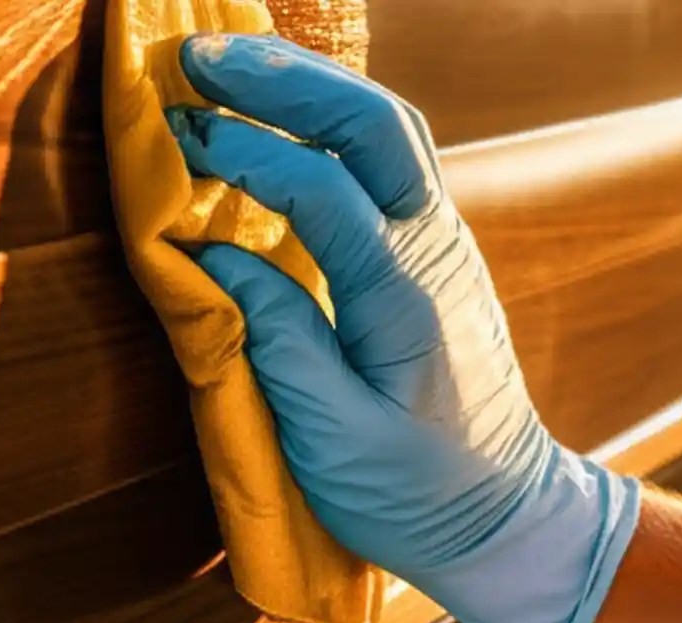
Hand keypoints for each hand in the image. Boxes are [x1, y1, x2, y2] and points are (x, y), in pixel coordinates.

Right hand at [169, 33, 638, 622]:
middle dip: (283, 78)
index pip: (324, 190)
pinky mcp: (435, 247)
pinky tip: (286, 105)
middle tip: (197, 54)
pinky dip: (332, 115)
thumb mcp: (333, 441)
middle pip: (372, 123)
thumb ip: (276, 341)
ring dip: (309, 82)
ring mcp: (443, 239)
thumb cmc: (415, 490)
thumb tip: (213, 256)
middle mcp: (434, 247)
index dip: (247, 154)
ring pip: (387, 125)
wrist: (504, 508)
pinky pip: (390, 153)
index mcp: (405, 297)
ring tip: (230, 59)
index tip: (177, 139)